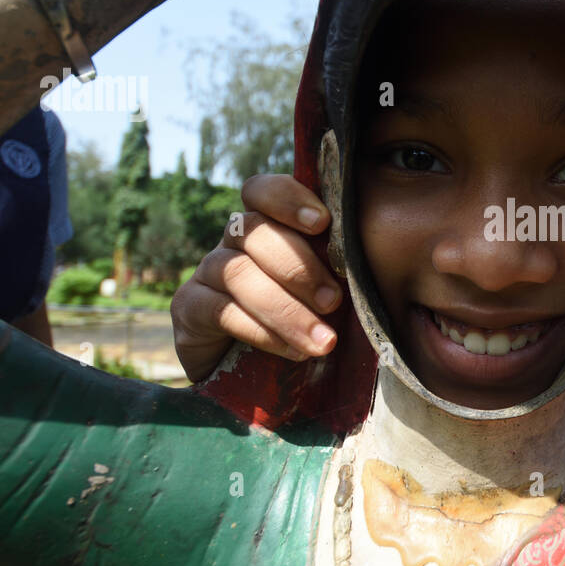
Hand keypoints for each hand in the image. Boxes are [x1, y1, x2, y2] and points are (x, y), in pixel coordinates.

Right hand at [171, 175, 343, 382]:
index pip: (263, 190)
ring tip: (322, 341)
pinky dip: (261, 330)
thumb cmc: (302, 322)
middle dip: (299, 267)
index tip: (322, 222)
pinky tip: (292, 351)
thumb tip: (376, 262)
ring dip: (286, 309)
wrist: (249, 375)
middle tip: (334, 302)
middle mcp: (233, 242)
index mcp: (267, 226)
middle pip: (255, 231)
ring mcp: (207, 272)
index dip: (288, 198)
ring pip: (239, 273)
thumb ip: (336, 270)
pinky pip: (221, 310)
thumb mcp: (324, 294)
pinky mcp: (188, 308)